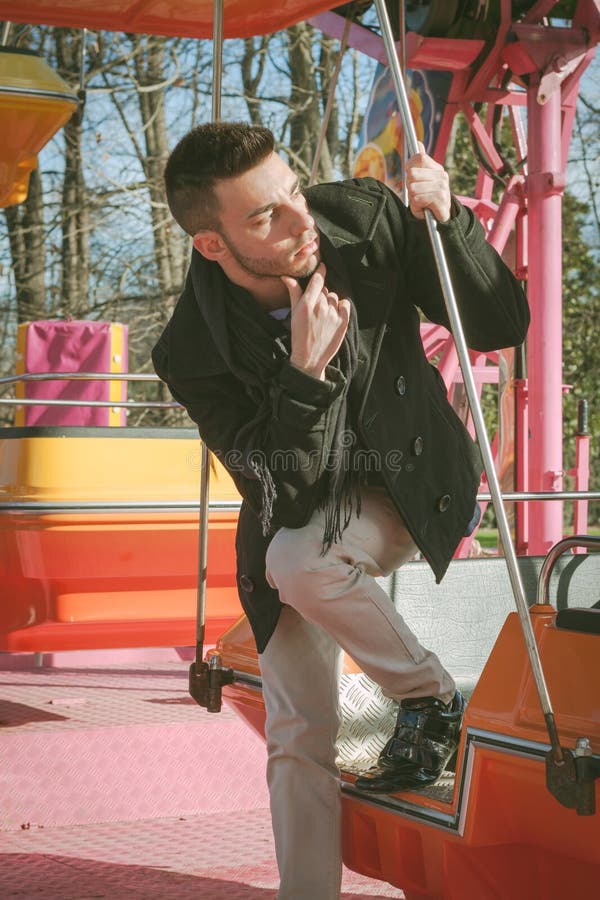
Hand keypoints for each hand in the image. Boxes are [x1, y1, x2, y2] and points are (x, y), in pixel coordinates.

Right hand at [281, 262, 350, 381]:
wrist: (310, 358)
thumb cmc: (299, 335)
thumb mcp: (294, 313)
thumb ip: (294, 293)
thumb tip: (287, 276)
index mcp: (307, 304)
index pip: (318, 280)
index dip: (321, 271)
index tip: (322, 266)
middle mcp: (321, 307)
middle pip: (324, 290)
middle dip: (320, 294)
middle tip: (315, 308)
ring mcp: (333, 314)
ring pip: (334, 297)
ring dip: (329, 302)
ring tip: (323, 315)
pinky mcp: (343, 321)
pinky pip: (345, 304)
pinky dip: (341, 306)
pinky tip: (334, 315)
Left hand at [405, 142, 451, 222]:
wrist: (440, 217)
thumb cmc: (428, 198)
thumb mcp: (422, 179)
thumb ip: (420, 162)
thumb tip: (418, 142)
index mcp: (436, 168)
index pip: (419, 157)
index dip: (410, 168)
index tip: (413, 179)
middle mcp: (441, 175)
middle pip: (412, 173)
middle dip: (410, 186)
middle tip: (417, 194)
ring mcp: (442, 186)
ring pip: (413, 188)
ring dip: (413, 198)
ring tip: (421, 202)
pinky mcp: (440, 198)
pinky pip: (418, 199)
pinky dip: (417, 206)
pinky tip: (425, 208)